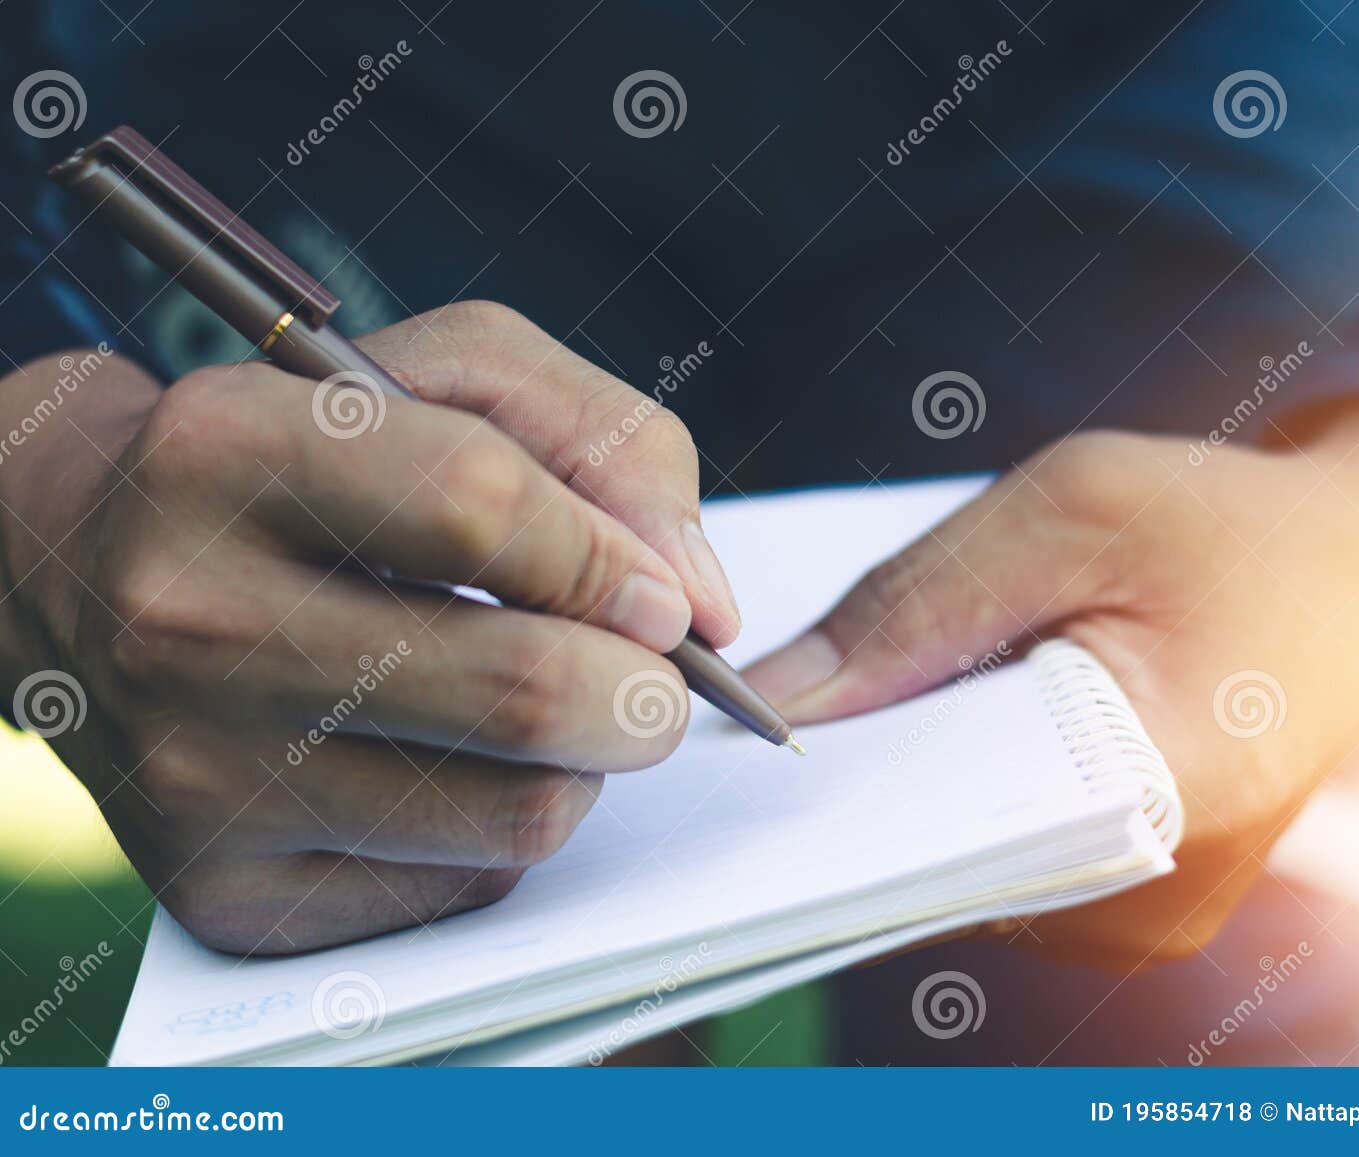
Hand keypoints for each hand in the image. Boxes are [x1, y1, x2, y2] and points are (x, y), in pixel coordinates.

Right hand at [0, 301, 739, 952]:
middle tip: (652, 675)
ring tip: (545, 704)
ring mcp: (199, 778)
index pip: (483, 510)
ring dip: (587, 762)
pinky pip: (468, 884)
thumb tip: (700, 606)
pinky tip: (458, 764)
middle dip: (649, 693)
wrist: (85, 572)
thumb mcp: (444, 377)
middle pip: (525, 694)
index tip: (662, 597)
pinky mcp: (229, 895)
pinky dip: (508, 825)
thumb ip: (604, 440)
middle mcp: (191, 622)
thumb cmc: (301, 457)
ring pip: (519, 812)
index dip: (617, 560)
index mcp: (226, 454)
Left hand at [746, 402, 1358, 965]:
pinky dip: (960, 784)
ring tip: (879, 695)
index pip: (938, 828)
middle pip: (939, 855)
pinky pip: (1003, 846)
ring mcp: (1140, 908)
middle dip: (859, 775)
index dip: (828, 782)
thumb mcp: (1072, 511)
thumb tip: (777, 698)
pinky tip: (948, 714)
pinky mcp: (1127, 887)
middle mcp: (1147, 893)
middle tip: (789, 702)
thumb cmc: (1239, 526)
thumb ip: (916, 606)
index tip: (742, 738)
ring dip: (910, 778)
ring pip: (963, 856)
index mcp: (1156, 795)